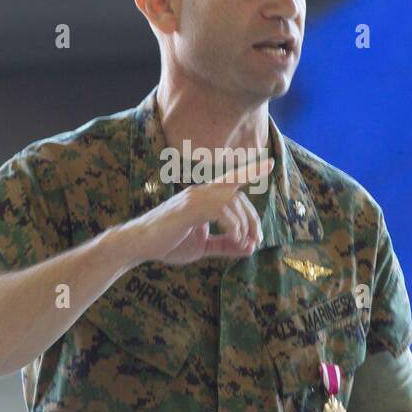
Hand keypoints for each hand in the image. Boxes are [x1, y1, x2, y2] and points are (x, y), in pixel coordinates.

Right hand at [116, 156, 273, 266]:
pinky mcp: (190, 207)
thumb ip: (226, 245)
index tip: (270, 162)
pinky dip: (234, 224)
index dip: (251, 171)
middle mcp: (200, 192)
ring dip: (245, 223)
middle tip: (257, 239)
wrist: (140, 246)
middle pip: (237, 194)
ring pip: (232, 200)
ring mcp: (194, 197)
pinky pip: (221, 209)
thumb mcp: (203, 246)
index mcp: (203, 197)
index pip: (231, 181)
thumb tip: (250, 248)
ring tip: (246, 242)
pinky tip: (235, 238)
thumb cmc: (168, 243)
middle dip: (253, 217)